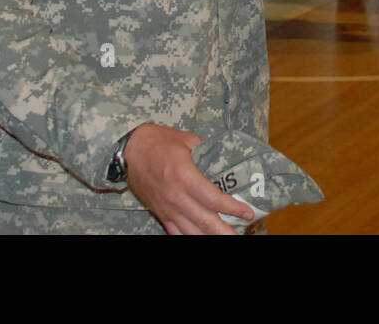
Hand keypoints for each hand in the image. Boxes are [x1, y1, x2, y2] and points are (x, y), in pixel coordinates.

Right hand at [122, 123, 255, 234]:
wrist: (130, 149)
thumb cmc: (159, 141)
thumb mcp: (187, 140)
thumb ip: (207, 152)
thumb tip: (223, 158)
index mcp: (185, 177)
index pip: (213, 199)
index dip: (233, 208)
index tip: (248, 212)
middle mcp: (177, 197)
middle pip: (205, 221)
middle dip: (224, 231)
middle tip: (240, 236)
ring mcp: (167, 208)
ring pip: (191, 231)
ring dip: (209, 237)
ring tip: (225, 239)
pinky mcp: (160, 212)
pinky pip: (175, 232)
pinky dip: (189, 237)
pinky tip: (202, 238)